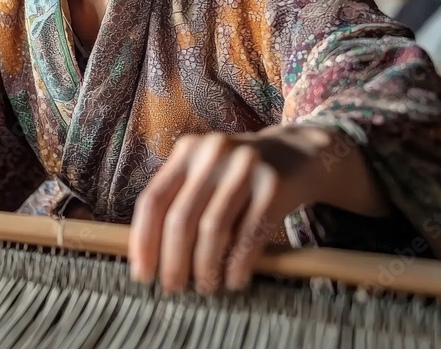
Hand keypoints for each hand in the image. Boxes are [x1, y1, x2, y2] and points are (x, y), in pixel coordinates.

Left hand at [128, 126, 349, 294]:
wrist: (299, 154)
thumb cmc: (241, 174)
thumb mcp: (207, 173)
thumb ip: (180, 200)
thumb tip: (150, 255)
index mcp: (187, 152)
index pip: (153, 200)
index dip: (143, 240)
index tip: (141, 273)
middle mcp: (212, 154)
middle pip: (180, 217)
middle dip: (173, 260)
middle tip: (172, 288)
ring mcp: (244, 166)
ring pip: (213, 227)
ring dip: (205, 265)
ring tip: (205, 287)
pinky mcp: (274, 184)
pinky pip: (250, 232)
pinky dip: (239, 263)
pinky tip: (234, 280)